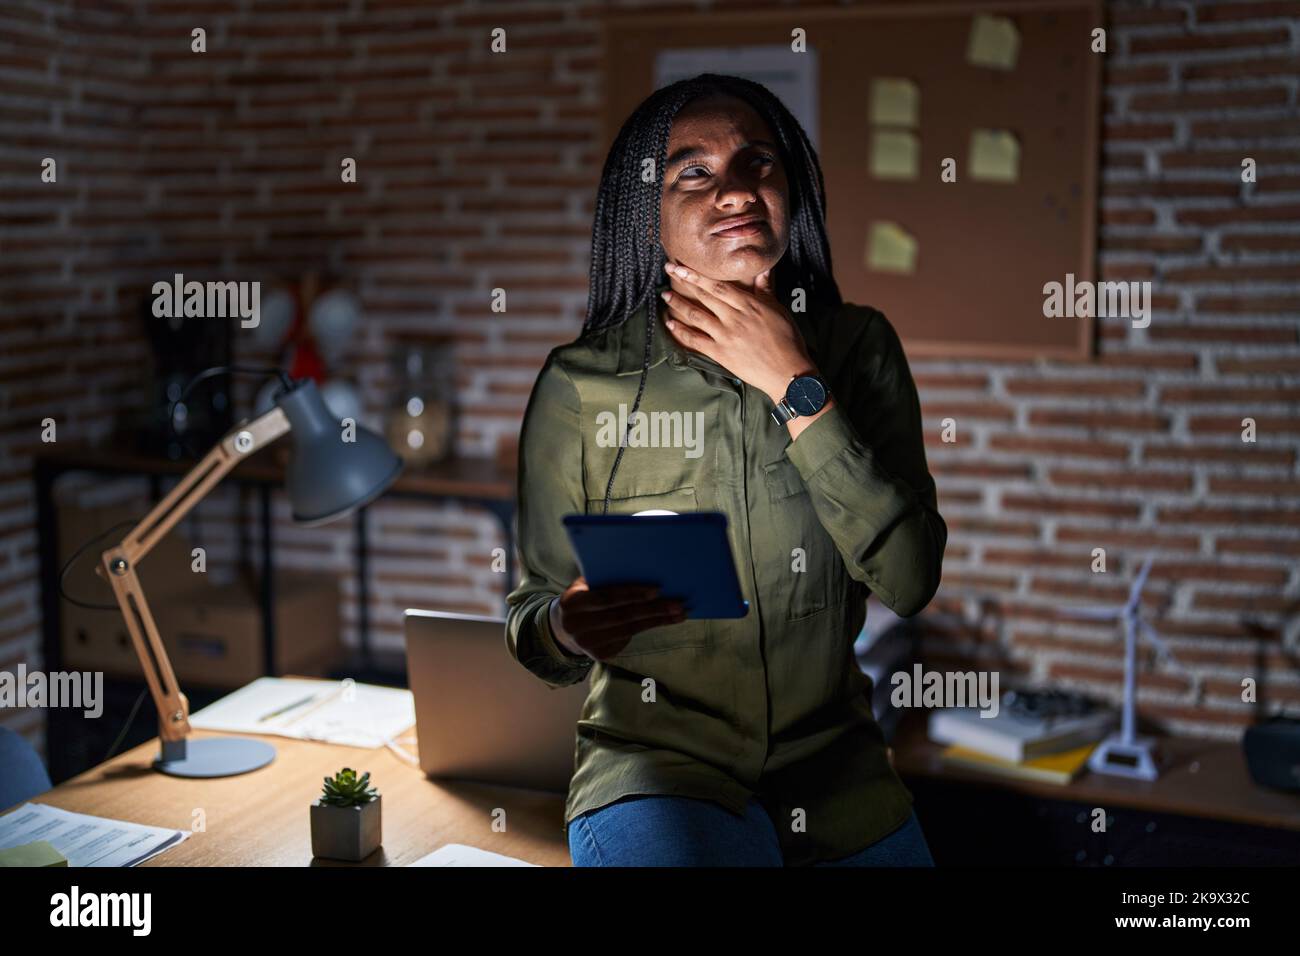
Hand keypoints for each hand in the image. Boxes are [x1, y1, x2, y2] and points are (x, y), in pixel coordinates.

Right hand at [552, 576, 686, 660]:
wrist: (564, 626)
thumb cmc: (582, 596)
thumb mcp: (585, 584)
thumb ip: (605, 579)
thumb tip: (641, 569)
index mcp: (572, 602)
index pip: (606, 597)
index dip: (632, 593)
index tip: (657, 589)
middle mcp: (577, 626)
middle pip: (622, 616)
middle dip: (653, 609)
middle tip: (677, 604)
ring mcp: (588, 643)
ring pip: (630, 629)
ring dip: (657, 621)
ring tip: (679, 613)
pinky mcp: (600, 654)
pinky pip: (628, 639)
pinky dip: (648, 628)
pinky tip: (665, 621)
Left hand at [660, 261, 812, 403]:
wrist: (788, 372)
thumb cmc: (788, 341)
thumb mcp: (779, 311)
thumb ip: (766, 290)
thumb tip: (763, 269)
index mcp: (750, 305)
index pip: (719, 286)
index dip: (698, 274)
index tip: (683, 265)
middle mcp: (735, 318)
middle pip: (704, 296)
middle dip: (684, 281)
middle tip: (669, 270)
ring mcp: (726, 336)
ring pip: (696, 315)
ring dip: (678, 304)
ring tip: (665, 295)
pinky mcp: (721, 354)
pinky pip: (696, 340)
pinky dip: (681, 331)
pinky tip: (670, 323)